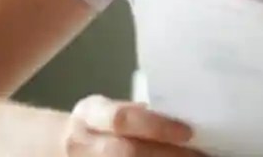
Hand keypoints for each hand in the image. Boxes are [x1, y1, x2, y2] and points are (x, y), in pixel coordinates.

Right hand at [62, 95, 202, 155]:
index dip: (156, 126)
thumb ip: (138, 115)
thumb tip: (184, 118)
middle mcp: (84, 142)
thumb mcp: (108, 110)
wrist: (62, 146)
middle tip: (200, 155)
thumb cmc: (97, 125)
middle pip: (127, 152)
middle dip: (167, 155)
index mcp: (91, 114)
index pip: (123, 118)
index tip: (188, 132)